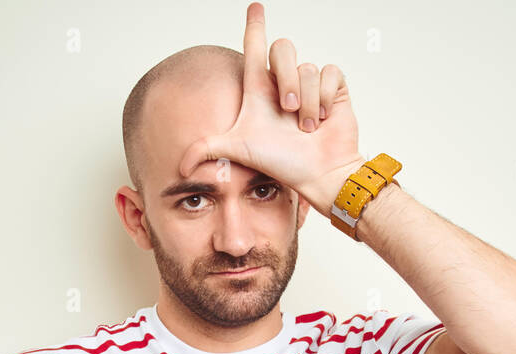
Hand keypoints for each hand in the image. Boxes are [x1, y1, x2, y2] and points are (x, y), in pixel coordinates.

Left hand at [177, 2, 366, 214]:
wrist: (316, 175)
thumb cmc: (282, 164)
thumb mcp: (237, 150)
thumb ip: (206, 149)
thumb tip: (181, 167)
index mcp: (260, 90)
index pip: (254, 49)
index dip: (255, 26)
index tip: (254, 7)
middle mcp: (284, 84)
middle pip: (283, 48)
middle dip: (286, 80)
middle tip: (287, 110)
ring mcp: (310, 86)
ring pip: (307, 69)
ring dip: (307, 102)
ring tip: (306, 127)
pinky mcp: (334, 89)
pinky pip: (329, 73)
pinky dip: (326, 97)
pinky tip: (323, 118)